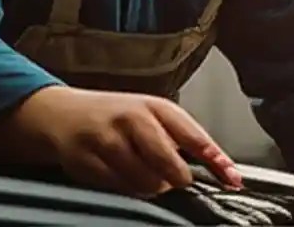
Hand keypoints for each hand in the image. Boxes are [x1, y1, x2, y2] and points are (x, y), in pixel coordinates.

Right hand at [0, 85, 243, 197]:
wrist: (62, 114)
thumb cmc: (114, 116)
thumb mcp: (150, 115)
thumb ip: (180, 138)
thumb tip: (217, 166)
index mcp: (153, 106)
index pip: (193, 135)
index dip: (215, 159)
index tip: (232, 178)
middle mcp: (131, 119)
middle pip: (169, 163)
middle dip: (177, 178)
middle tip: (175, 178)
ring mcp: (106, 140)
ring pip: (145, 182)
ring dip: (152, 186)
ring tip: (144, 173)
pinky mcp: (86, 161)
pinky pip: (119, 188)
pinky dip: (128, 188)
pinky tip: (122, 174)